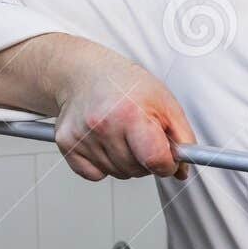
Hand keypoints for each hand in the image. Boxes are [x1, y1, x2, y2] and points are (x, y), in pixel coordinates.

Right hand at [53, 48, 195, 181]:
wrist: (86, 74)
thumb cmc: (126, 85)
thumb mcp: (165, 103)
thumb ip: (181, 138)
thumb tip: (182, 171)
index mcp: (131, 114)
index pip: (155, 160)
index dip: (167, 164)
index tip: (168, 159)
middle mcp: (103, 126)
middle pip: (137, 170)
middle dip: (147, 161)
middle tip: (144, 138)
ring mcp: (82, 136)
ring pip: (118, 173)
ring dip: (127, 162)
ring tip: (124, 136)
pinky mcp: (65, 143)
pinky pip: (94, 175)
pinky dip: (104, 167)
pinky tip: (106, 144)